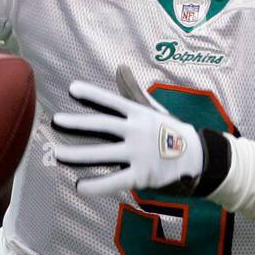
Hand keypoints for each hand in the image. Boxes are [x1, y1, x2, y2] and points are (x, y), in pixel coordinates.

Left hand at [51, 75, 203, 197]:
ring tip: (57, 154)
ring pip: (102, 155)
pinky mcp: (142, 176)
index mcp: (139, 114)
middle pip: (102, 126)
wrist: (199, 159)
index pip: (112, 102)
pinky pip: (113, 181)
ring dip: (77, 154)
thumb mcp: (153, 110)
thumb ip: (133, 92)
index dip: (92, 95)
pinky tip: (79, 185)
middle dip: (76, 124)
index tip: (72, 90)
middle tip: (55, 122)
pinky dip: (95, 185)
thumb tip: (121, 68)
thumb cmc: (171, 133)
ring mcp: (139, 154)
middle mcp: (137, 131)